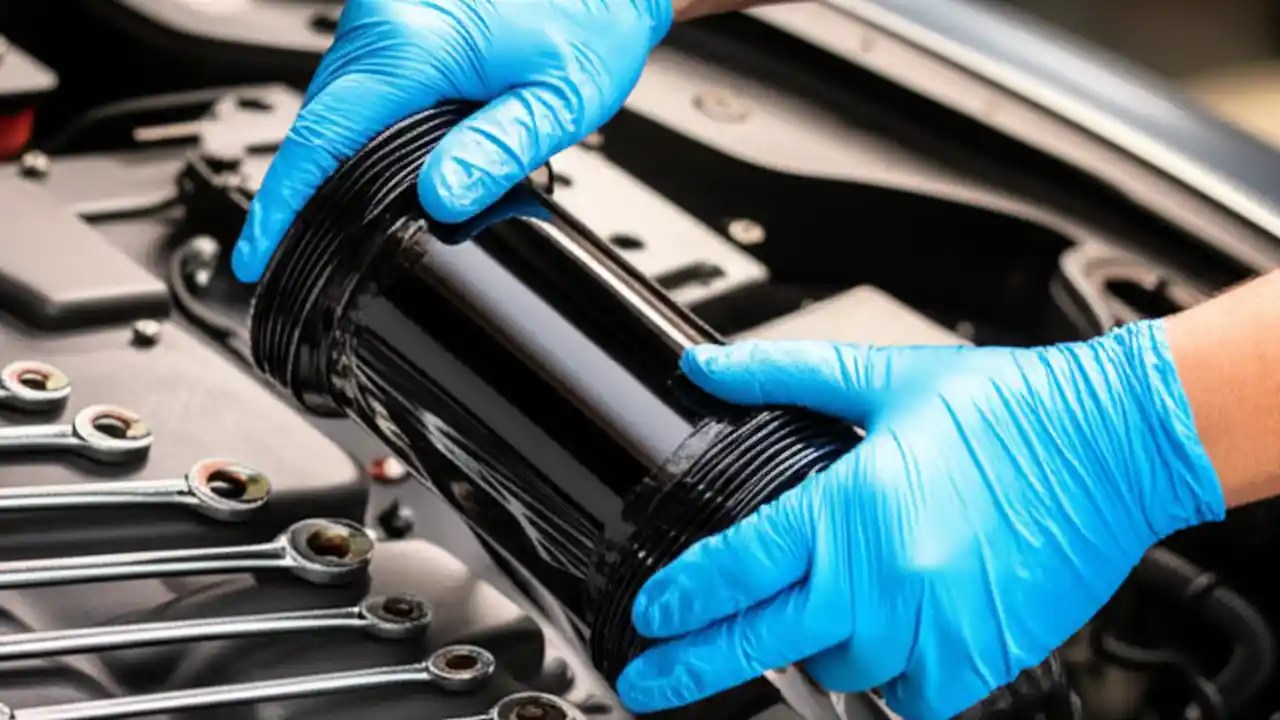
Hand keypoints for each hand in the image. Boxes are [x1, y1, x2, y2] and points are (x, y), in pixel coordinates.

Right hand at [230, 0, 671, 281]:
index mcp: (416, 41)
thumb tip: (441, 200)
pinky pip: (356, 78)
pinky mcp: (397, 15)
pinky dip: (355, 125)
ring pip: (334, 99)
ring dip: (332, 156)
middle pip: (319, 119)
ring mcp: (387, 12)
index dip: (284, 202)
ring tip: (336, 213)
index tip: (259, 250)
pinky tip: (374, 160)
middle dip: (306, 186)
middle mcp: (387, 18)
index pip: (324, 136)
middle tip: (298, 248)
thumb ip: (495, 152)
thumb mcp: (557, 102)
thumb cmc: (594, 20)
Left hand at [617, 320, 1225, 717]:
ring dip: (821, 644)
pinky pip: (906, 695)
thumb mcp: (885, 378)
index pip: (740, 567)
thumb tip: (706, 365)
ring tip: (840, 599)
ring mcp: (934, 628)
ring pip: (838, 670)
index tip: (648, 617)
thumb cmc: (1012, 408)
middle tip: (646, 683)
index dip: (683, 598)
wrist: (1116, 444)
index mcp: (854, 506)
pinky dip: (889, 671)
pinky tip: (897, 625)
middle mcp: (887, 578)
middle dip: (693, 666)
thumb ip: (783, 375)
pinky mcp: (979, 660)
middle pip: (764, 640)